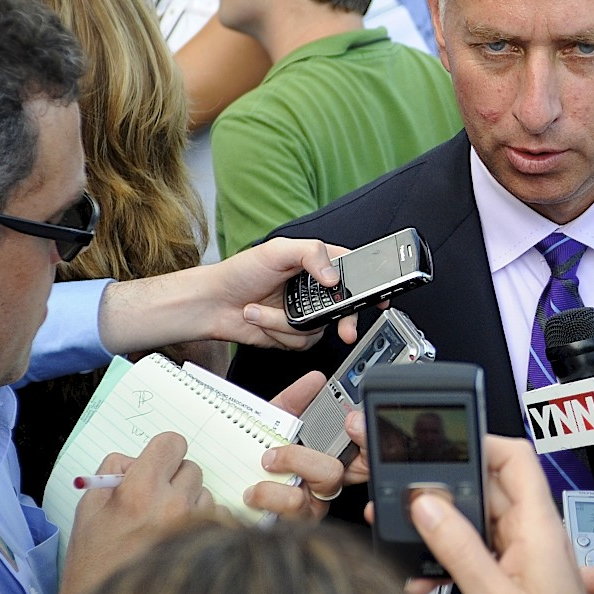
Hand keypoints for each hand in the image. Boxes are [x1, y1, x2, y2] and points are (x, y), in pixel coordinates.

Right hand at [60, 431, 211, 593]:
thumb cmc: (94, 563)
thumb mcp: (89, 509)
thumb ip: (113, 473)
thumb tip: (136, 459)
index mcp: (140, 490)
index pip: (171, 443)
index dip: (164, 452)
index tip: (158, 462)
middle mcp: (173, 505)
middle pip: (191, 468)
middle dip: (174, 478)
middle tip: (155, 499)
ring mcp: (195, 527)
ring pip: (205, 494)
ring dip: (189, 503)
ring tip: (164, 527)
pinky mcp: (209, 546)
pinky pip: (217, 519)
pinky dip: (202, 524)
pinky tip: (180, 540)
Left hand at [95, 237, 359, 357]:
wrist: (212, 304)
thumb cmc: (240, 272)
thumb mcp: (278, 250)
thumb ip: (312, 254)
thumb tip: (334, 277)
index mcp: (316, 264)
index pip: (352, 272)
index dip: (370, 284)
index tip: (381, 296)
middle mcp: (314, 291)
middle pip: (344, 308)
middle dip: (341, 320)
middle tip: (345, 329)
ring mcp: (304, 314)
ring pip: (318, 329)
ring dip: (286, 323)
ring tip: (261, 310)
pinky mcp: (292, 335)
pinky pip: (301, 342)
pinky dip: (277, 333)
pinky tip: (260, 320)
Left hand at [243, 371, 368, 520]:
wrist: (226, 482)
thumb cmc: (257, 452)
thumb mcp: (275, 422)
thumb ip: (295, 400)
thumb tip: (316, 379)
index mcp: (327, 457)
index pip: (363, 450)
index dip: (364, 437)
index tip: (350, 420)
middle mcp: (324, 486)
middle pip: (333, 473)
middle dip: (299, 459)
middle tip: (272, 456)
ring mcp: (310, 509)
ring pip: (303, 501)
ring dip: (273, 489)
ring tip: (253, 483)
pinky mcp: (291, 527)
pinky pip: (285, 517)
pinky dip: (263, 502)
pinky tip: (248, 494)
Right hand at [408, 436, 593, 593]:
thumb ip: (457, 546)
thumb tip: (426, 502)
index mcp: (538, 526)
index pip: (515, 457)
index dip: (478, 441)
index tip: (438, 445)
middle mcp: (534, 534)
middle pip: (487, 488)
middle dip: (444, 491)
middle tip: (403, 496)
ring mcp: (524, 556)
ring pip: (476, 523)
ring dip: (441, 531)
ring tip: (405, 541)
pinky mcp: (515, 578)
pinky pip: (478, 553)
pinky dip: (450, 560)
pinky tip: (425, 580)